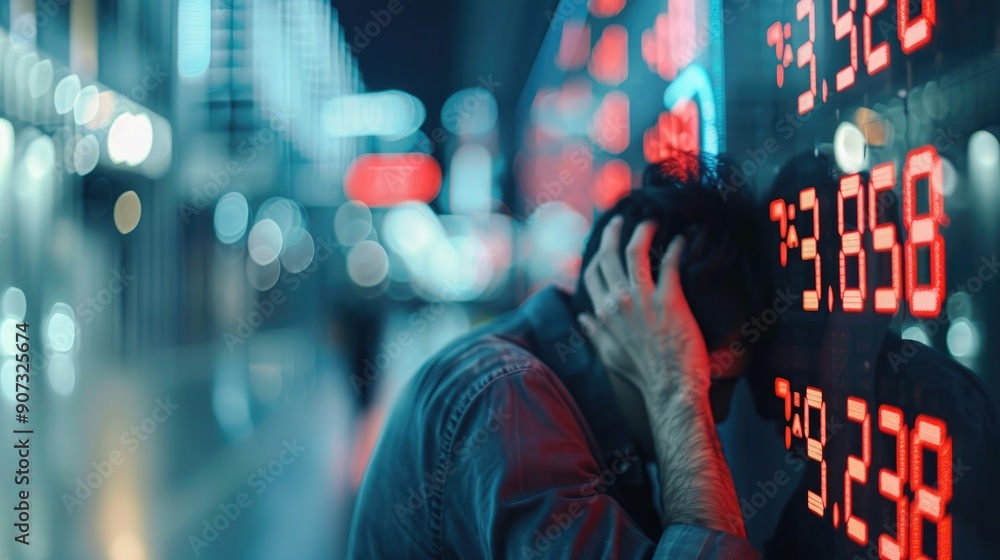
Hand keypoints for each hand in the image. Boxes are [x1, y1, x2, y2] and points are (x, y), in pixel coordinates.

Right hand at [578, 217, 710, 402]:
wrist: (671, 389)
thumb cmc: (643, 376)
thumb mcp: (609, 356)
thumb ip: (595, 333)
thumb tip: (583, 317)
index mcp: (604, 314)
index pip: (592, 273)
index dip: (597, 253)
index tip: (606, 242)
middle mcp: (619, 302)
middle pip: (608, 255)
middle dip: (614, 231)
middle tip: (623, 220)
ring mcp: (643, 300)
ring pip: (634, 251)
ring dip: (643, 231)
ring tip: (652, 221)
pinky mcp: (669, 300)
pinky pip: (669, 264)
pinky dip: (676, 247)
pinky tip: (683, 239)